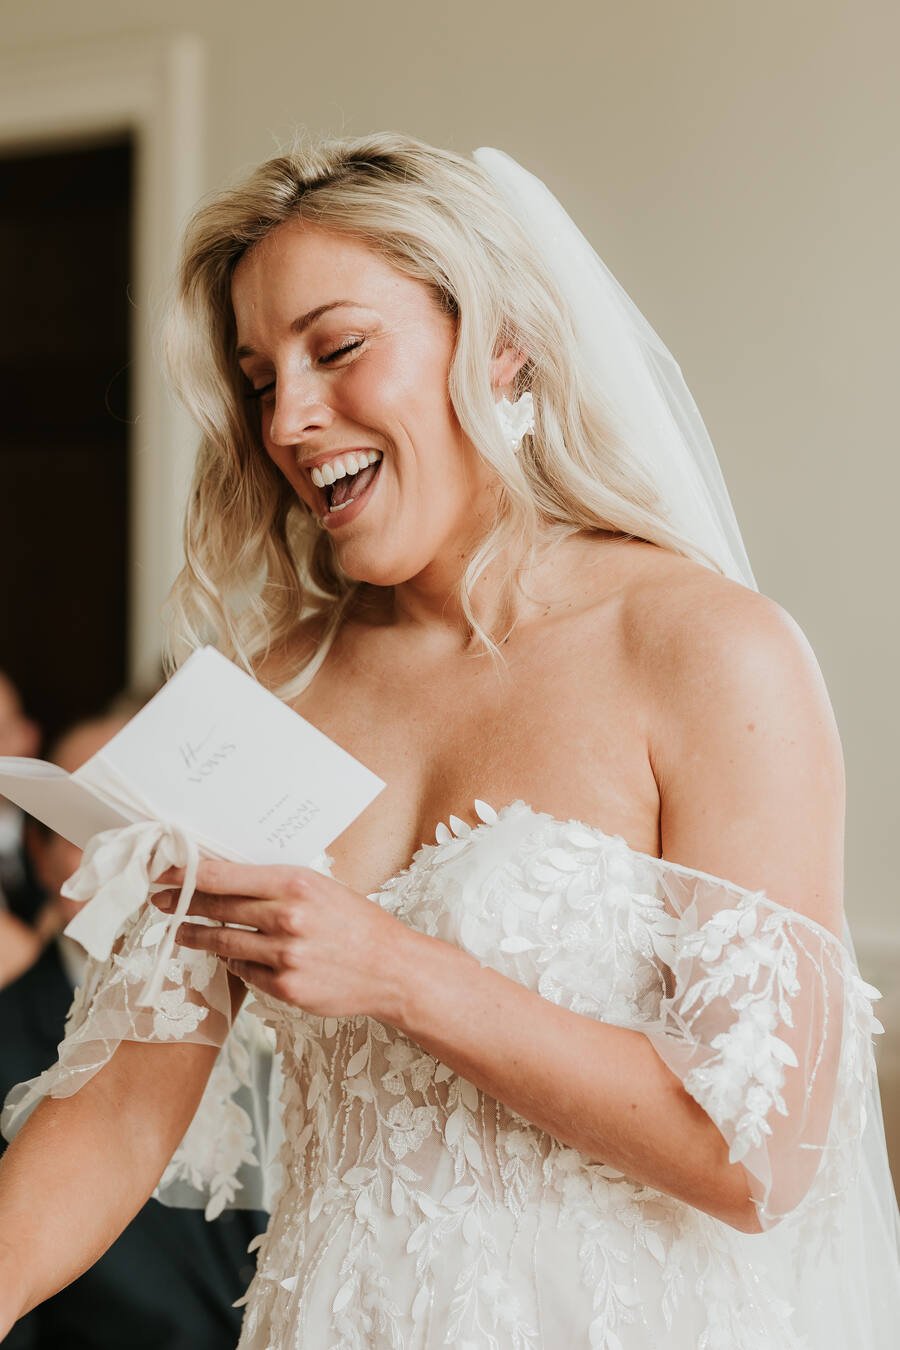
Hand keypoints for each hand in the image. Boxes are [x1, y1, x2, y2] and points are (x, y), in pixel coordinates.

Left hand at [154, 860, 416, 1021]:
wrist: (391, 968)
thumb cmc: (356, 923)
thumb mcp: (321, 888)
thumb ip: (276, 884)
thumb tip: (226, 877)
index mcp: (295, 883)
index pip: (225, 875)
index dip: (187, 875)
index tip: (164, 873)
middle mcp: (287, 917)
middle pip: (217, 908)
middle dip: (183, 903)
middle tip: (160, 901)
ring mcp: (284, 955)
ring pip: (223, 942)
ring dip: (197, 935)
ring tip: (180, 930)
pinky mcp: (284, 987)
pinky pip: (244, 972)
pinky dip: (233, 962)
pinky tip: (227, 955)